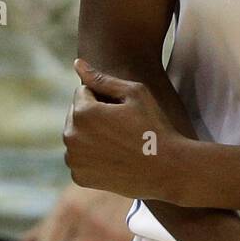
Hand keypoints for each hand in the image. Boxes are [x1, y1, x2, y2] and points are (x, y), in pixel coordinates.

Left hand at [64, 58, 186, 200]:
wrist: (168, 169)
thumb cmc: (154, 127)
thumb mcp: (136, 94)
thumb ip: (102, 78)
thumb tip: (77, 63)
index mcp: (82, 112)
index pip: (83, 93)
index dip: (106, 98)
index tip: (125, 111)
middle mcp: (71, 136)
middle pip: (77, 115)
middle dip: (95, 116)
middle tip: (125, 128)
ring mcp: (74, 159)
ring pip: (77, 137)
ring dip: (91, 136)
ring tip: (121, 143)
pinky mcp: (79, 177)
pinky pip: (80, 159)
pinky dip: (93, 157)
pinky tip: (115, 158)